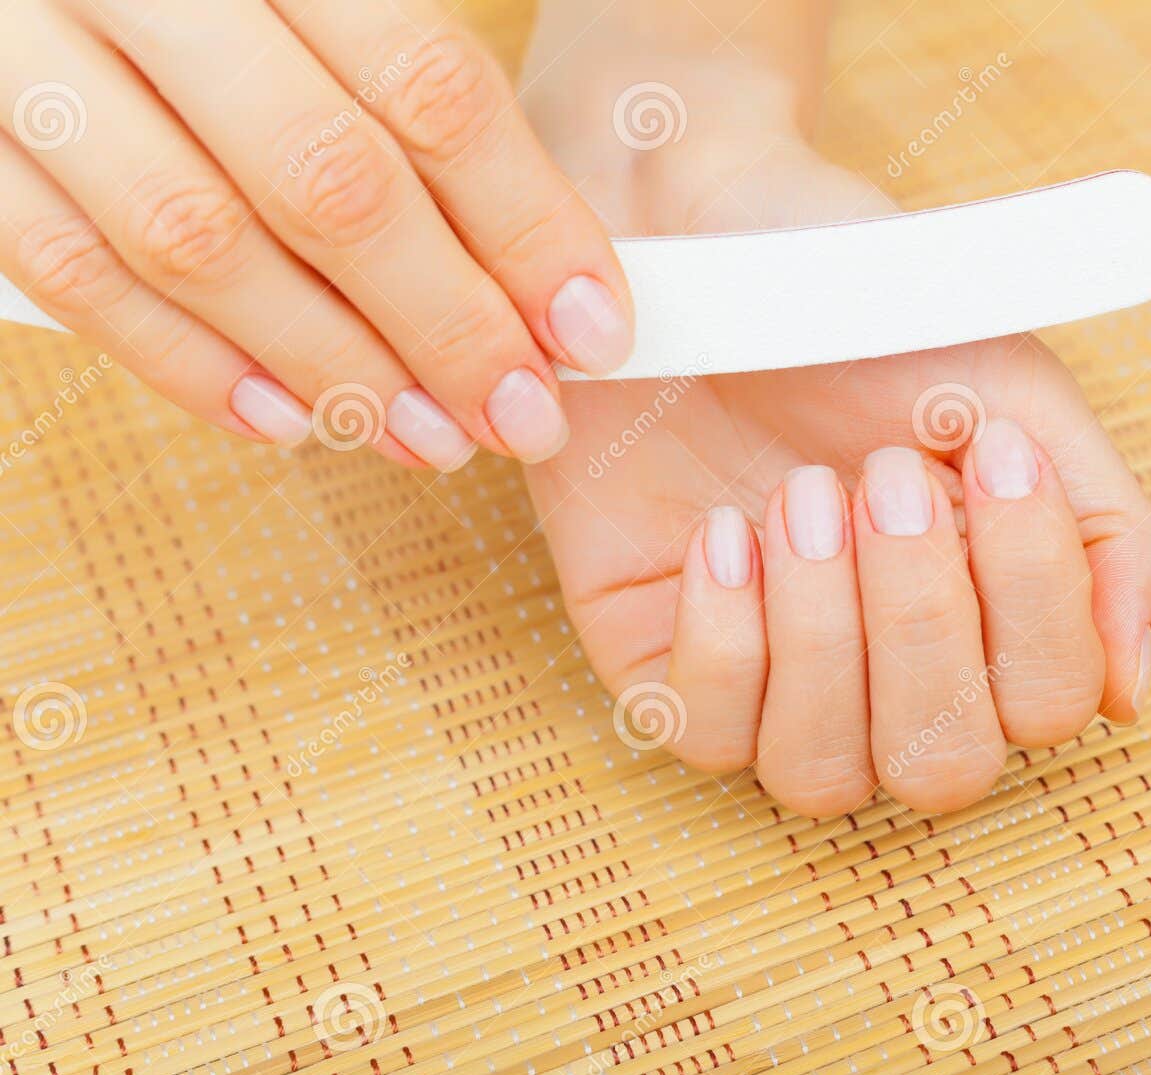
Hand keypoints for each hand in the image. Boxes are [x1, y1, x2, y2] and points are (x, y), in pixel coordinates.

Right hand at [0, 1, 631, 468]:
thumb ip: (411, 84)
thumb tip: (546, 260)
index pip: (426, 88)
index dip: (524, 225)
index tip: (590, 330)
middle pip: (326, 180)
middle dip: (444, 323)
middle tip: (520, 414)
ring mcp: (27, 56)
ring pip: (198, 242)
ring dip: (333, 367)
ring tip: (428, 439)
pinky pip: (69, 272)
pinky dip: (186, 364)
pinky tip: (289, 419)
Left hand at [522, 78, 1150, 815]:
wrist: (700, 237)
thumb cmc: (865, 306)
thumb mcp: (1015, 390)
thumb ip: (1109, 533)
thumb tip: (1132, 689)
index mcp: (988, 609)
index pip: (1051, 700)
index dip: (1034, 597)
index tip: (995, 450)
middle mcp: (887, 669)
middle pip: (942, 767)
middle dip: (919, 620)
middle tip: (882, 474)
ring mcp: (772, 681)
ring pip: (821, 775)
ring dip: (821, 631)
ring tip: (798, 495)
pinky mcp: (662, 667)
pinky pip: (704, 734)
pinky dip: (722, 634)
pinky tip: (721, 530)